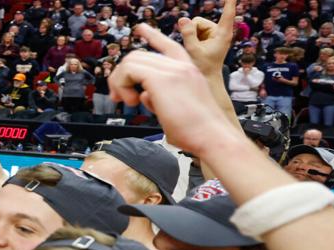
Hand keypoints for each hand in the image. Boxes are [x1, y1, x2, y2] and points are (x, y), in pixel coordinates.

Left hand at [111, 26, 241, 156]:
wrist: (213, 136)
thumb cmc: (199, 131)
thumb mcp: (178, 109)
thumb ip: (160, 98)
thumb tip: (143, 95)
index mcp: (188, 70)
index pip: (168, 45)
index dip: (152, 35)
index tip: (140, 29)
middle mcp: (180, 65)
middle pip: (141, 55)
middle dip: (124, 75)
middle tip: (121, 97)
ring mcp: (172, 69)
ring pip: (131, 60)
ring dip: (121, 81)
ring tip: (128, 102)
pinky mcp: (160, 79)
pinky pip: (128, 70)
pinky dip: (122, 84)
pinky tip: (132, 102)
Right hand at [174, 0, 234, 75]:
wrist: (207, 77)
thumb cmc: (204, 67)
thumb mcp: (194, 51)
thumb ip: (188, 34)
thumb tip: (183, 19)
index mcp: (223, 34)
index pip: (227, 13)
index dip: (229, 2)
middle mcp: (219, 31)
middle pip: (198, 21)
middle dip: (192, 31)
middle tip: (195, 48)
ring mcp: (213, 32)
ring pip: (194, 25)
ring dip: (191, 35)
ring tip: (197, 49)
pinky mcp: (207, 35)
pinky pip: (193, 29)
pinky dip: (191, 36)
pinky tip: (196, 47)